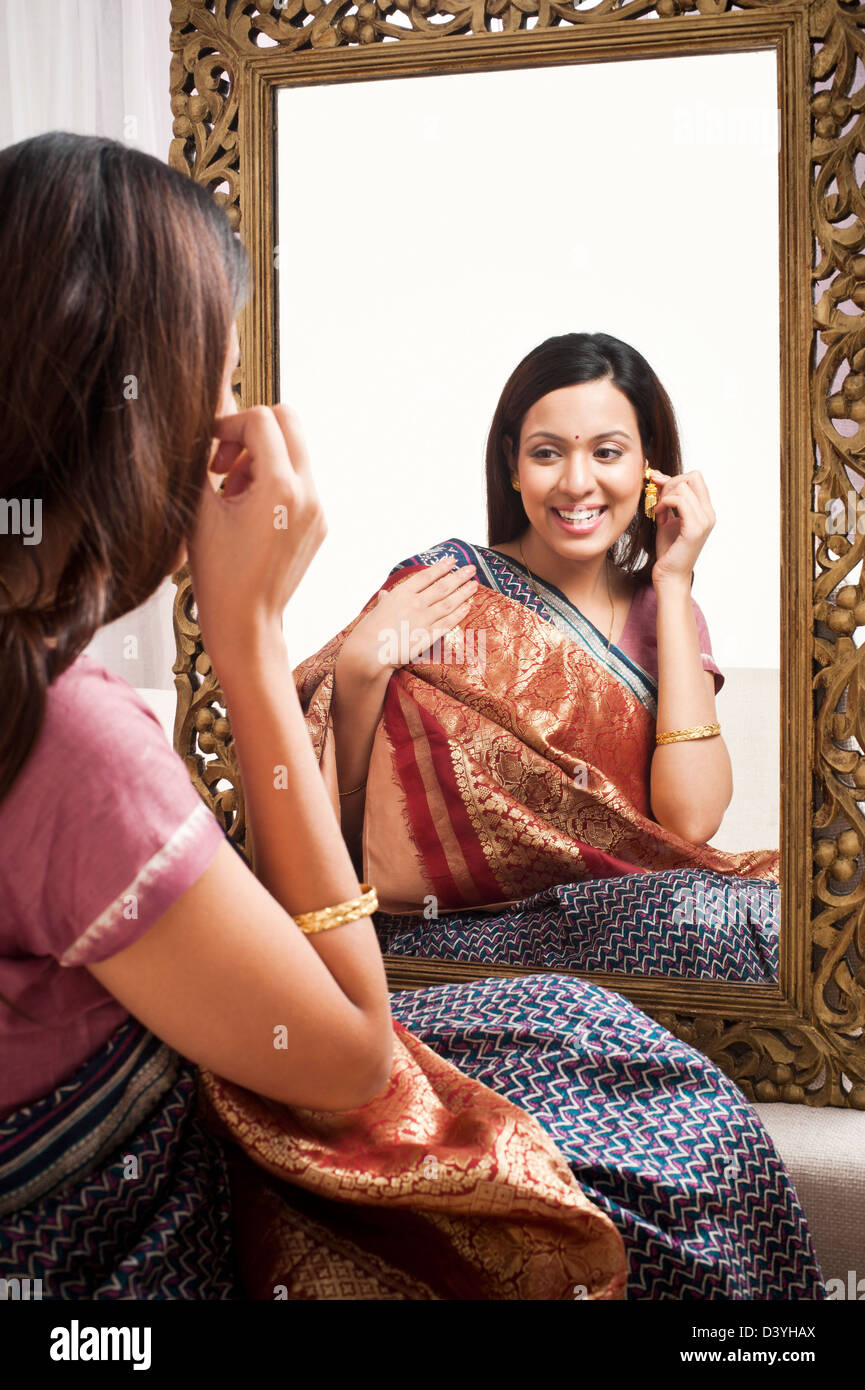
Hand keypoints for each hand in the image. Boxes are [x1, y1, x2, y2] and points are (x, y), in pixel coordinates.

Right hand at [187, 404, 325, 670]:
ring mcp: (319, 509)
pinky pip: (300, 480)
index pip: (262, 420)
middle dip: (252, 431)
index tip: (210, 447)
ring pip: (296, 450)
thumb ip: (201, 463)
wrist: (246, 622)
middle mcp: (309, 494)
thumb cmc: (219, 575)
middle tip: (227, 462)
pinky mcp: (319, 523)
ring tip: (234, 491)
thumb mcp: (199, 512)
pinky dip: (275, 480)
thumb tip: (203, 435)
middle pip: (289, 421)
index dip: (229, 425)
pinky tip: (249, 510)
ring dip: (263, 456)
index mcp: (282, 488)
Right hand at [341, 555, 479, 676]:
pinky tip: (468, 607)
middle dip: (459, 577)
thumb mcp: (375, 610)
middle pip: (442, 587)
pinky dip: (459, 614)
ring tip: (474, 585)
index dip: (441, 568)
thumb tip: (385, 594)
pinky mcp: (428, 636)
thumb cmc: (367, 632)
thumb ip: (385, 601)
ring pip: (449, 603)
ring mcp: (423, 620)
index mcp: (401, 594)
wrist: (368, 653)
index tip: (453, 561)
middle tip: (472, 569)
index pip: (426, 577)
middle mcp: (415, 604)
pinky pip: (447, 623)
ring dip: (463, 593)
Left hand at [647, 467, 715, 587]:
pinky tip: (658, 515)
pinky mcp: (695, 529)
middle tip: (658, 502)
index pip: (695, 478)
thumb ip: (666, 499)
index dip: (675, 479)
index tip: (659, 491)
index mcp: (705, 511)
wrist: (670, 575)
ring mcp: (704, 521)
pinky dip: (664, 503)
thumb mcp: (666, 518)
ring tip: (658, 512)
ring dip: (665, 496)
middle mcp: (709, 514)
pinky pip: (679, 500)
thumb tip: (658, 476)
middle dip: (670, 484)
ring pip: (684, 486)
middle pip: (692, 477)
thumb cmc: (669, 550)